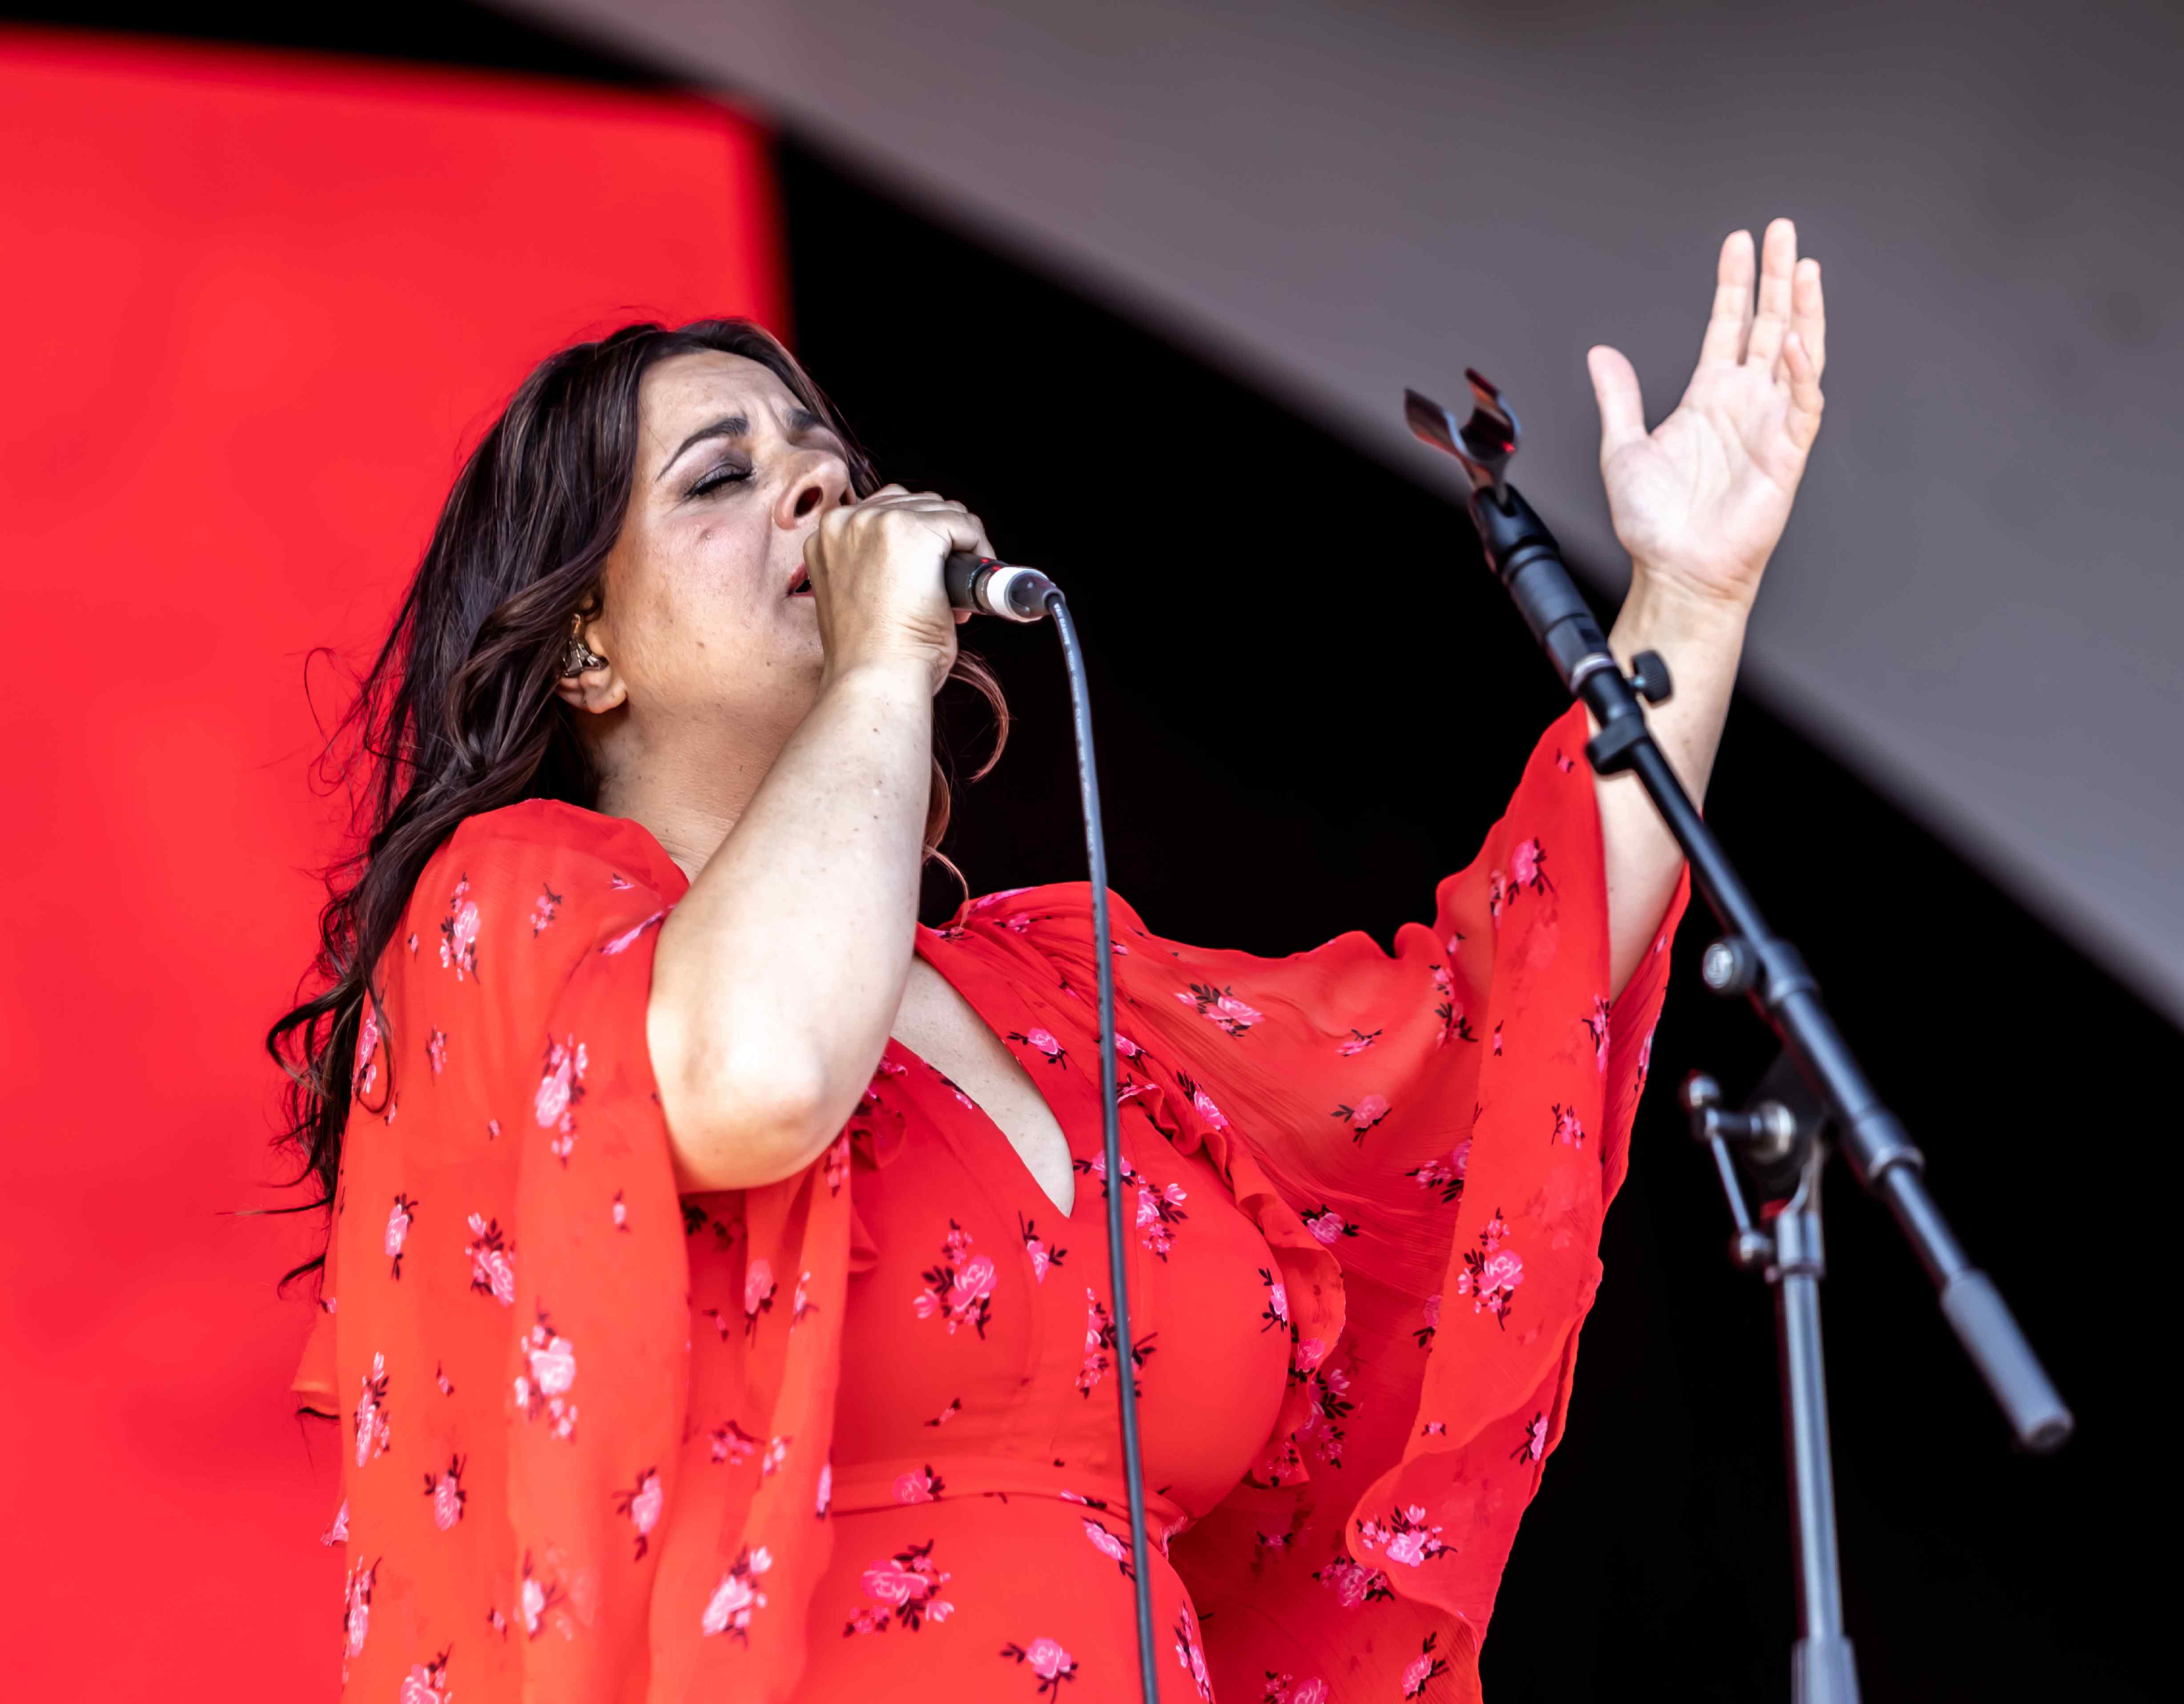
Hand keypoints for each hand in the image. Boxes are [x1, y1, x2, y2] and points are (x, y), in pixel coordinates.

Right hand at [805, 485, 991, 693]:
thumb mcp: (859, 599)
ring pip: (943, 511)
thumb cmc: (869, 656)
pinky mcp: (913, 531)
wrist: (874, 678)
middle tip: (950, 592)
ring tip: (960, 594)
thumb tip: (920, 562)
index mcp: (828, 537)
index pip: (886, 511)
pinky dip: (979, 550)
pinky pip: (963, 524)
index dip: (919, 542)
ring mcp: (878, 521)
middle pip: (917, 504)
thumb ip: (873, 569)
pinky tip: (974, 586)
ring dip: (960, 546)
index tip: (930, 577)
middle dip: (942, 544)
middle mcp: (846, 521)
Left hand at [1587, 217, 1826, 615]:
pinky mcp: (1786, 453)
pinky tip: (1793, 340)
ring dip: (1802, 309)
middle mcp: (1745, 403)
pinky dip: (1800, 372)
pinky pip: (1802, 404)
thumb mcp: (1622, 447)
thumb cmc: (1656, 524)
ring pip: (1796, 353)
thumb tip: (1601, 355)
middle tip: (1782, 231)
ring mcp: (1769, 424)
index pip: (1729, 326)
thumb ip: (1617, 397)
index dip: (1735, 284)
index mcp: (1709, 397)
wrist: (1674, 571)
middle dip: (1777, 278)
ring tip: (1803, 264)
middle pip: (1769, 325)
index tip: (1738, 244)